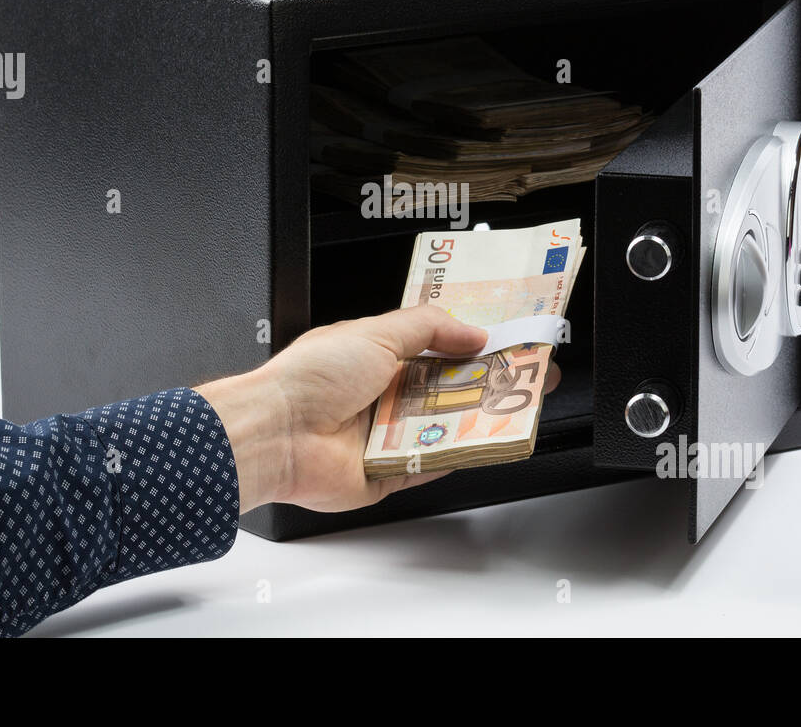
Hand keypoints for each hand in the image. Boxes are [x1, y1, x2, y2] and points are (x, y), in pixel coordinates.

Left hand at [197, 306, 557, 513]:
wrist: (276, 434)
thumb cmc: (309, 378)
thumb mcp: (375, 331)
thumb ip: (428, 327)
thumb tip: (471, 330)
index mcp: (375, 355)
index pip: (433, 345)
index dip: (469, 342)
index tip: (504, 338)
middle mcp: (381, 394)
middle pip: (446, 388)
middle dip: (484, 381)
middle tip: (523, 374)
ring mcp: (384, 434)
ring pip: (444, 426)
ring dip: (476, 417)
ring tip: (514, 404)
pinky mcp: (386, 472)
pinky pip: (431, 463)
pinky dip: (455, 454)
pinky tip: (481, 441)